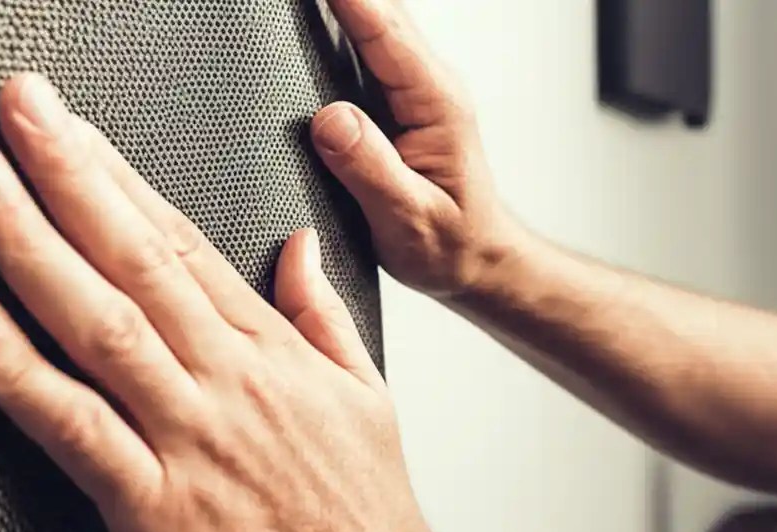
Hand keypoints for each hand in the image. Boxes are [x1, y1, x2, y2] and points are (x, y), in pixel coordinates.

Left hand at [0, 73, 461, 531]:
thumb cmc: (365, 511)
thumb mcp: (364, 392)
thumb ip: (321, 313)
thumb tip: (299, 246)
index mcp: (269, 352)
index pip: (183, 243)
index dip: (120, 178)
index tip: (73, 130)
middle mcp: (227, 381)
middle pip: (137, 261)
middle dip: (70, 176)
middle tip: (19, 113)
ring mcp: (192, 439)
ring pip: (101, 326)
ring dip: (32, 249)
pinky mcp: (156, 506)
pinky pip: (76, 428)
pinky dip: (19, 372)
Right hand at [314, 0, 521, 298]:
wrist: (475, 262)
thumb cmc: (450, 246)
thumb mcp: (408, 218)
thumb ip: (370, 168)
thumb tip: (329, 119)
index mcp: (436, 104)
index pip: (386, 32)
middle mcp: (428, 87)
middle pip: (380, 12)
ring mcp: (412, 91)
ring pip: (373, 24)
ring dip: (342, 5)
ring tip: (301, 4)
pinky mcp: (395, 102)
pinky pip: (366, 48)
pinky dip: (342, 25)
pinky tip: (317, 17)